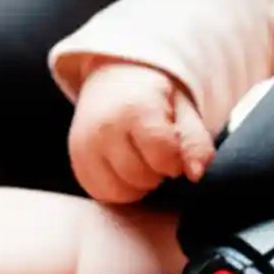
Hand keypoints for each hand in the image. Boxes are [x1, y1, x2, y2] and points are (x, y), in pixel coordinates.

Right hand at [69, 58, 214, 203]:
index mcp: (135, 109)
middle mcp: (104, 128)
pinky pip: (102, 194)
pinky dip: (119, 188)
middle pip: (142, 177)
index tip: (173, 146)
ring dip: (138, 185)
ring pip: (120, 193)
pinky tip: (125, 168)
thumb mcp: (183, 108)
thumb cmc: (153, 95)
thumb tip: (197, 174)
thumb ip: (195, 141)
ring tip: (141, 159)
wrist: (113, 80)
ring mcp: (84, 147)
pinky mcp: (76, 163)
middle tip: (156, 151)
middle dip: (157, 172)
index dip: (175, 158)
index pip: (163, 156)